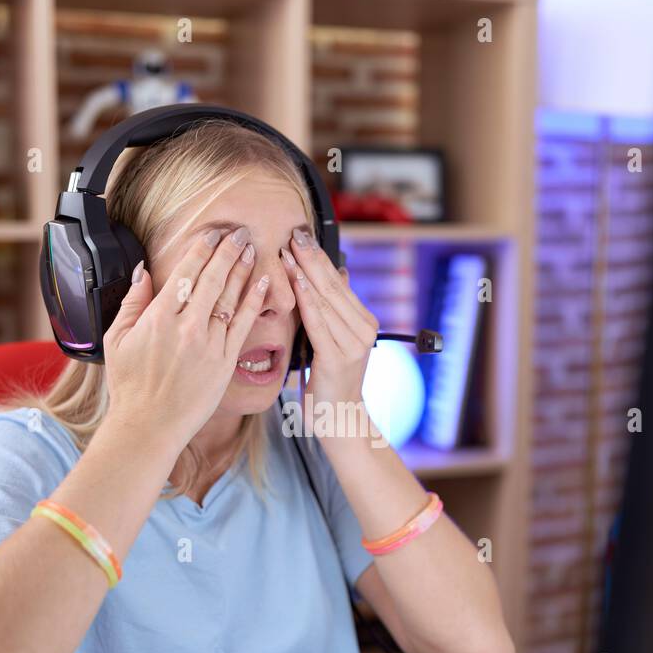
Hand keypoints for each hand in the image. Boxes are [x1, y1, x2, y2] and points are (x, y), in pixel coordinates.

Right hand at [102, 226, 268, 447]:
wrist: (149, 426)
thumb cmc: (130, 386)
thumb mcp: (117, 340)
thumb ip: (133, 303)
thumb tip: (144, 272)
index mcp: (158, 317)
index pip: (185, 272)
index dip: (202, 249)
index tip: (213, 233)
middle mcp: (186, 327)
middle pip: (212, 278)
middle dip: (227, 251)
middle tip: (240, 232)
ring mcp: (208, 344)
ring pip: (230, 298)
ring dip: (243, 270)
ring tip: (253, 249)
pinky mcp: (225, 362)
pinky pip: (243, 324)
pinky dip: (254, 301)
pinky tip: (264, 282)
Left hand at [278, 228, 377, 408]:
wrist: (339, 419)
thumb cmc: (330, 380)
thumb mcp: (335, 339)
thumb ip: (337, 309)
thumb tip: (341, 272)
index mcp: (365, 322)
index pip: (339, 282)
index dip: (319, 257)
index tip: (301, 235)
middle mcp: (364, 330)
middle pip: (333, 285)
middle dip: (311, 258)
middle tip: (293, 233)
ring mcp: (354, 345)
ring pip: (325, 300)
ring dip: (304, 273)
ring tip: (288, 251)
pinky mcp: (338, 359)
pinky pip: (318, 322)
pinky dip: (305, 299)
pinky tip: (294, 281)